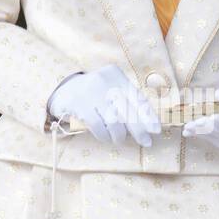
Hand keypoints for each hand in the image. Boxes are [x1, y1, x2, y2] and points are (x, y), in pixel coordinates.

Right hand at [46, 63, 161, 146]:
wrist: (62, 89)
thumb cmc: (94, 94)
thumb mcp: (111, 91)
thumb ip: (127, 102)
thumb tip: (149, 125)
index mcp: (116, 76)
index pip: (137, 96)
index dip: (148, 115)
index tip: (156, 130)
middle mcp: (104, 80)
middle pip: (127, 109)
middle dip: (139, 129)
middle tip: (146, 142)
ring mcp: (90, 91)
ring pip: (114, 120)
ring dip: (119, 135)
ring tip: (119, 139)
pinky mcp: (79, 104)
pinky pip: (98, 126)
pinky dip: (105, 136)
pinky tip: (106, 138)